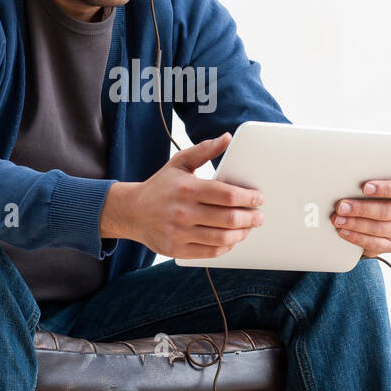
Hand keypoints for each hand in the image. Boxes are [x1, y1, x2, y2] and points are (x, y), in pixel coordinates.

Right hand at [105, 132, 264, 258]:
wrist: (132, 211)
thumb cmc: (160, 186)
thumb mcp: (179, 163)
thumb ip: (204, 150)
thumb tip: (227, 138)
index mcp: (187, 189)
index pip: (226, 195)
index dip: (248, 198)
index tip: (259, 198)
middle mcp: (183, 212)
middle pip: (228, 218)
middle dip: (250, 218)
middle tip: (259, 216)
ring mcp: (179, 233)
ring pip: (221, 238)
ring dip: (241, 234)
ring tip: (249, 228)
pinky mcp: (177, 249)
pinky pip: (210, 252)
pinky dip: (226, 247)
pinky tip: (232, 239)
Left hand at [330, 177, 390, 256]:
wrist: (368, 220)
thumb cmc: (369, 197)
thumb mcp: (369, 188)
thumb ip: (364, 186)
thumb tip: (344, 185)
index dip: (385, 188)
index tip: (364, 187)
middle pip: (387, 210)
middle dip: (361, 209)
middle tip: (341, 207)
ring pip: (379, 228)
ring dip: (355, 224)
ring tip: (338, 220)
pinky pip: (374, 243)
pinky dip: (356, 237)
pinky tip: (344, 232)